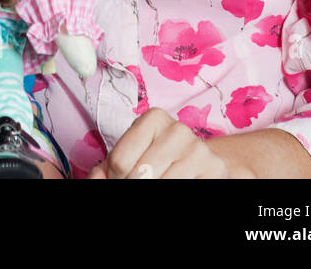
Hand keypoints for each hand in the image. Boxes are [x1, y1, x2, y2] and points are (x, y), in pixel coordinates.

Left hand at [87, 109, 230, 179]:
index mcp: (154, 118)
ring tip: (158, 180)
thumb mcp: (132, 156)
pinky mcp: (215, 170)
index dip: (116, 177)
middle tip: (140, 180)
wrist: (202, 164)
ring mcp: (198, 151)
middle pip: (139, 176)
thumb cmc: (159, 159)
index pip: (118, 161)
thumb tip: (95, 178)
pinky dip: (174, 190)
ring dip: (153, 191)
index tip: (124, 176)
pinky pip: (185, 187)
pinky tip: (173, 182)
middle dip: (133, 185)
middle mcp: (178, 130)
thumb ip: (108, 166)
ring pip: (162, 184)